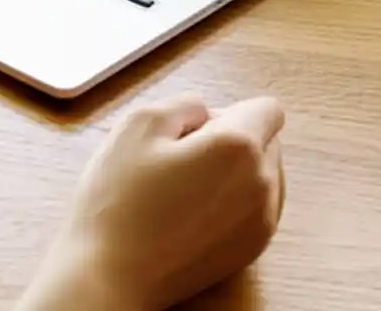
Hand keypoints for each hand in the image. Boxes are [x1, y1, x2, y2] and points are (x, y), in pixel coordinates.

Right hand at [19, 94, 285, 310]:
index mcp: (239, 147)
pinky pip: (255, 208)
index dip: (226, 111)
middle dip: (232, 140)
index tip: (190, 133)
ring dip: (234, 172)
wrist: (112, 275)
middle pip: (268, 141)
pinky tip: (191, 215)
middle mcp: (263, 183)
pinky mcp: (252, 249)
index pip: (266, 108)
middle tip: (179, 160)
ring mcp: (262, 221)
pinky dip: (232, 203)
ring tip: (184, 190)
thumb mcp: (137, 124)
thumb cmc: (119, 201)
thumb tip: (207, 113)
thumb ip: (184, 103)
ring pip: (264, 175)